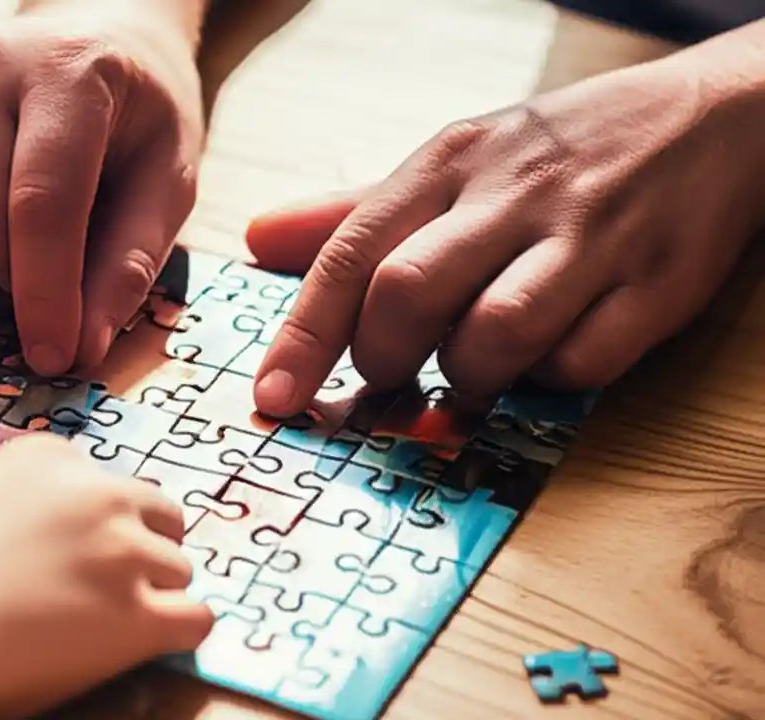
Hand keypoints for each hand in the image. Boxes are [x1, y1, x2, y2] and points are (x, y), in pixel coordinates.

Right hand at [0, 2, 203, 374]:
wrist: (93, 37)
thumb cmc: (139, 116)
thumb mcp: (169, 179)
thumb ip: (129, 262)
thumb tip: (83, 347)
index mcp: (71, 70)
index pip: (42, 201)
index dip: (46, 292)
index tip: (55, 356)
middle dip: (18, 284)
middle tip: (59, 288)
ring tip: (31, 237)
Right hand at [0, 433, 212, 716]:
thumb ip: (12, 494)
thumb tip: (27, 516)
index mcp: (52, 457)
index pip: (108, 483)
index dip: (99, 523)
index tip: (77, 551)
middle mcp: (99, 493)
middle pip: (160, 515)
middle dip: (142, 546)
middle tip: (108, 585)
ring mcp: (123, 552)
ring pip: (179, 568)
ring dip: (154, 593)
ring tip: (108, 623)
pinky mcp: (138, 614)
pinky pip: (196, 617)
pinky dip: (180, 629)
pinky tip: (153, 640)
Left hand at [250, 48, 764, 416]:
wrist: (712, 116)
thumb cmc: (557, 155)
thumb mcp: (452, 162)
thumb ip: (355, 212)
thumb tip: (260, 239)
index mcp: (450, 161)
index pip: (350, 253)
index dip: (303, 336)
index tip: (272, 397)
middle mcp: (514, 193)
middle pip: (407, 295)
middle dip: (381, 358)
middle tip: (389, 375)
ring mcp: (591, 238)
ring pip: (493, 337)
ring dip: (468, 376)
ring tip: (474, 364)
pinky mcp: (658, 285)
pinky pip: (581, 364)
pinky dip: (550, 380)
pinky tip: (550, 355)